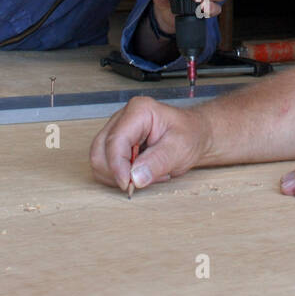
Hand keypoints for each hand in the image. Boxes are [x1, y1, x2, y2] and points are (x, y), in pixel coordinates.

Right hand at [89, 96, 211, 191]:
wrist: (195, 133)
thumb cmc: (190, 134)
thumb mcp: (180, 148)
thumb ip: (158, 162)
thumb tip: (135, 177)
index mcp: (139, 111)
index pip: (115, 141)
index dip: (118, 166)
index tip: (128, 184)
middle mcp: (123, 118)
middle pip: (100, 151)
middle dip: (117, 172)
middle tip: (141, 180)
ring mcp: (117, 131)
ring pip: (99, 161)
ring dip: (119, 175)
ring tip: (147, 173)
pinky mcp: (116, 145)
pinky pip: (106, 166)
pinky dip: (121, 176)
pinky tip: (141, 172)